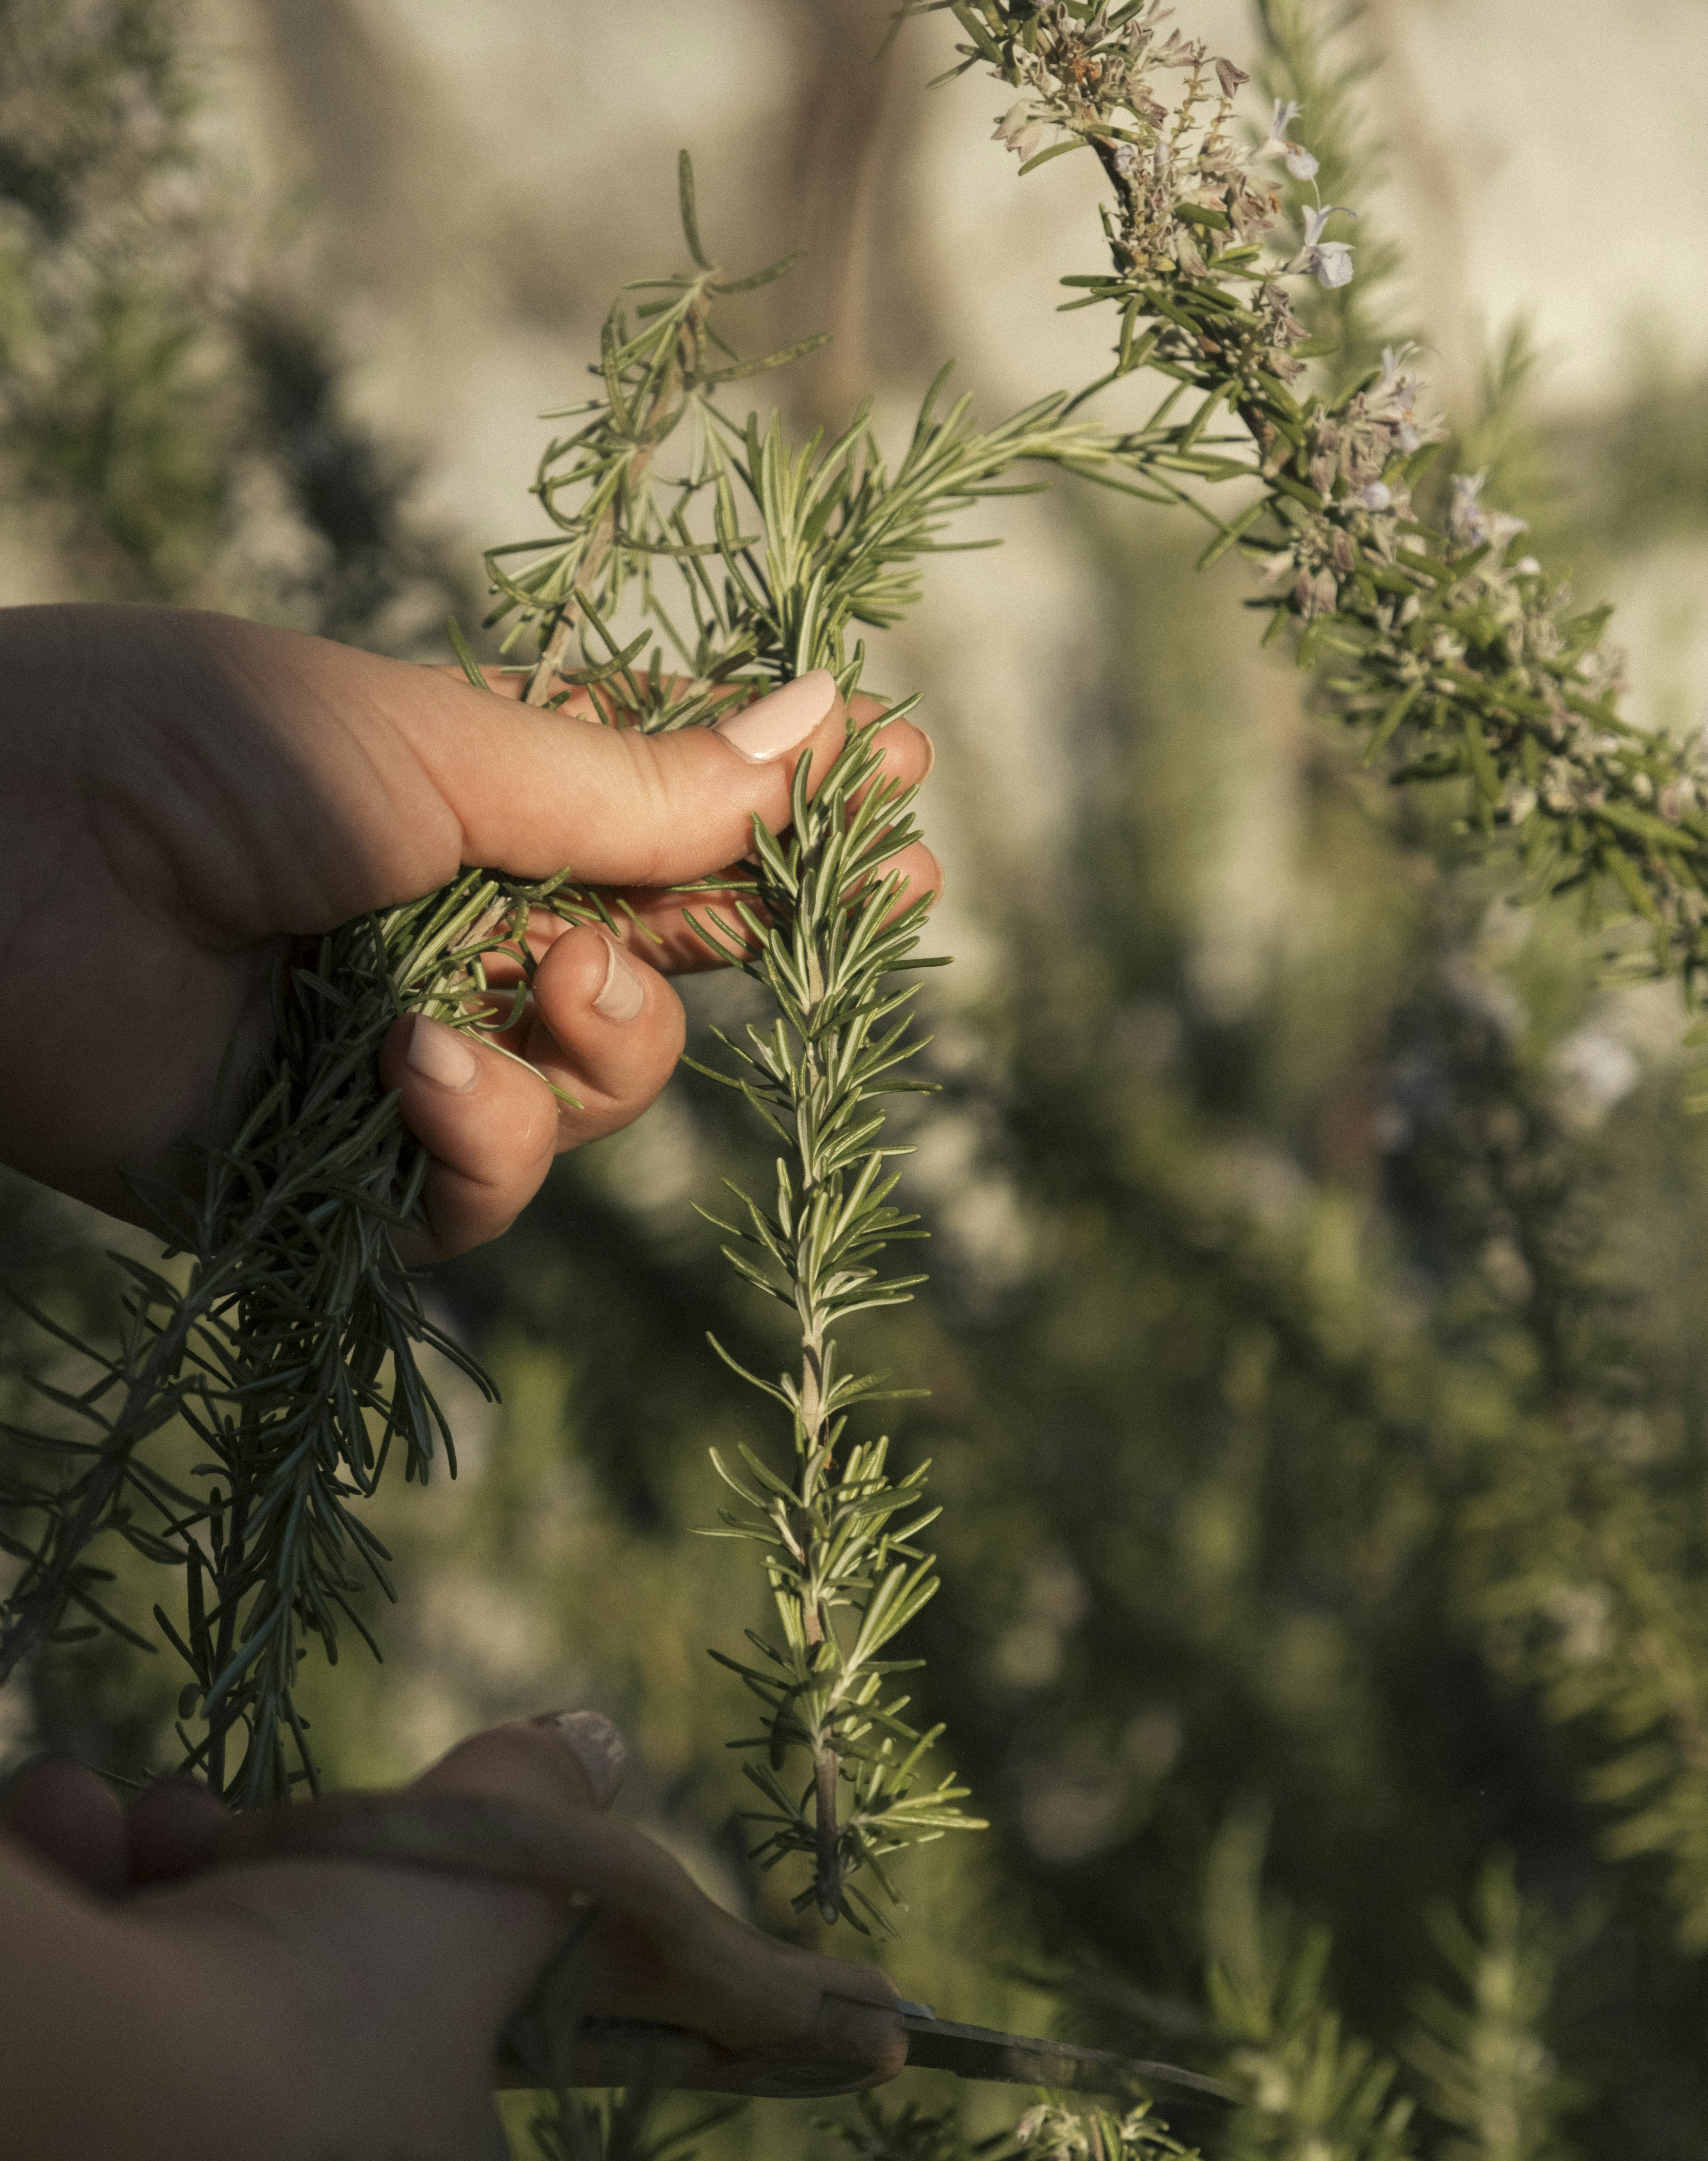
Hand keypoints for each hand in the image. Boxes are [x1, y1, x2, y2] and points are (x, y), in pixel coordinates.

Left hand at [0, 605, 937, 1256]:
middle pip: (665, 973)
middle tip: (835, 902)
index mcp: (475, 807)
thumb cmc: (188, 752)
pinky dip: (477, 1140)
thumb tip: (816, 728)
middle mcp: (454, 937)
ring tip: (543, 982)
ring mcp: (404, 1061)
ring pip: (597, 1098)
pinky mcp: (342, 1174)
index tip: (898, 803)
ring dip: (605, 1046)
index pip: (673, 830)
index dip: (788, 828)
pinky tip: (418, 1071)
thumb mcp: (437, 745)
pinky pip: (482, 1198)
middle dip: (757, 942)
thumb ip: (628, 784)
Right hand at [0, 1715, 902, 2160]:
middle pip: (277, 2110)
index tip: (341, 1895)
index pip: (445, 2160)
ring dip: (128, 1932)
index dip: (395, 2005)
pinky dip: (50, 2004)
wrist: (72, 2121)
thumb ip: (538, 1819)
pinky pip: (48, 2158)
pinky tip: (53, 1860)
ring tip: (110, 1832)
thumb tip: (589, 1746)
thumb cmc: (316, 2023)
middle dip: (236, 1935)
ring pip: (146, 2122)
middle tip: (193, 1833)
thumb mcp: (469, 1887)